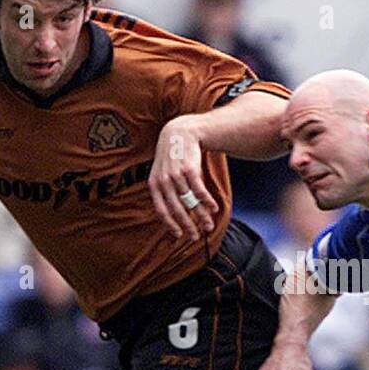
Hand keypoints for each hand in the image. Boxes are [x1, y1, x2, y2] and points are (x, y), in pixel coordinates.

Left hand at [149, 117, 218, 240]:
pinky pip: (199, 190)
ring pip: (190, 201)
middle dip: (188, 225)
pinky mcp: (189, 168)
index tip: (180, 236)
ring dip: (202, 215)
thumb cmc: (172, 158)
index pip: (161, 210)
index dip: (171, 225)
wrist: (179, 133)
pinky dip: (207, 201)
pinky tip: (214, 208)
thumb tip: (176, 215)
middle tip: (196, 237)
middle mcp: (163, 181)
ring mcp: (176, 174)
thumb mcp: (162, 173)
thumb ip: (166, 192)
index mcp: (154, 185)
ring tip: (210, 225)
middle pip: (177, 209)